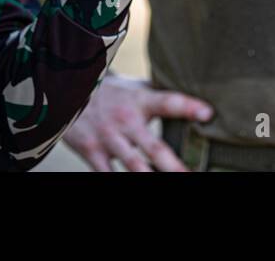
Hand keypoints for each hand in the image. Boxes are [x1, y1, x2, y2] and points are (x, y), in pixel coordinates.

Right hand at [64, 73, 213, 171]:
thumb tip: (197, 103)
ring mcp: (108, 138)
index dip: (188, 107)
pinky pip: (107, 174)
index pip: (168, 101)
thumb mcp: (134, 86)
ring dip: (150, 178)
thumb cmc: (110, 91)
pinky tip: (135, 186)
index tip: (208, 114)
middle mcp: (125, 120)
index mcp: (140, 100)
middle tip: (192, 175)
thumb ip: (160, 95)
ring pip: (133, 165)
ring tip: (173, 183)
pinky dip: (119, 181)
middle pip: (154, 146)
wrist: (66, 89)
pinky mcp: (92, 151)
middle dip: (174, 165)